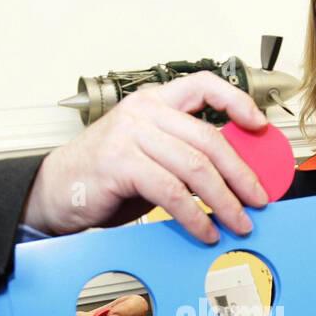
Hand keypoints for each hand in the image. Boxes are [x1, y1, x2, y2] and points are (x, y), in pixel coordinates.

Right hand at [23, 72, 270, 244]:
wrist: (56, 191)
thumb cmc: (104, 175)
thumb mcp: (150, 154)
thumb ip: (185, 154)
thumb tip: (234, 174)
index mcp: (154, 102)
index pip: (204, 85)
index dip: (237, 102)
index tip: (259, 126)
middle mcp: (144, 112)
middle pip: (209, 139)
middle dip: (241, 174)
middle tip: (258, 199)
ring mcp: (130, 135)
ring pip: (195, 167)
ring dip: (224, 201)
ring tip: (237, 222)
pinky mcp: (121, 164)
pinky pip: (171, 192)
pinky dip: (195, 216)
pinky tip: (204, 230)